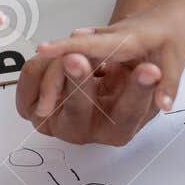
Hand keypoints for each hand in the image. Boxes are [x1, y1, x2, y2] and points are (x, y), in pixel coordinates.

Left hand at [14, 55, 158, 145]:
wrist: (97, 85)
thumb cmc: (123, 82)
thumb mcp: (141, 75)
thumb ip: (147, 76)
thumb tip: (153, 72)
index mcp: (118, 130)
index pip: (129, 111)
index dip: (139, 89)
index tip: (150, 69)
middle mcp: (85, 133)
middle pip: (79, 107)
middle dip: (78, 80)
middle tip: (76, 57)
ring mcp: (54, 125)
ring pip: (51, 83)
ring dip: (60, 60)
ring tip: (78, 51)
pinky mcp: (31, 110)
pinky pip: (31, 75)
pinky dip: (45, 59)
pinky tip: (59, 57)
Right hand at [29, 0, 184, 116]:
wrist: (176, 10)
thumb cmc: (176, 33)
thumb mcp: (178, 58)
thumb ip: (169, 83)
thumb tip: (164, 106)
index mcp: (127, 38)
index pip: (95, 44)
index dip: (68, 48)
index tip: (42, 51)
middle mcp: (109, 36)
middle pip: (74, 53)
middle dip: (55, 77)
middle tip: (41, 110)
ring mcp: (101, 39)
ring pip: (71, 54)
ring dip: (54, 77)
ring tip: (39, 109)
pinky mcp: (98, 44)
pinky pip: (74, 54)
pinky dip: (59, 70)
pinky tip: (45, 92)